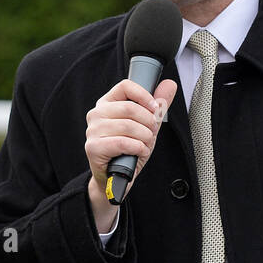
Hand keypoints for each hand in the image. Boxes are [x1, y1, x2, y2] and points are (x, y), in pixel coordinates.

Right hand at [85, 77, 176, 231]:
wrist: (116, 178)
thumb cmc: (129, 150)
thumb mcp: (147, 126)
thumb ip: (157, 106)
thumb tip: (169, 85)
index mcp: (107, 104)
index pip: (125, 86)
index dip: (144, 96)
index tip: (154, 108)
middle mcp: (96, 114)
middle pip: (129, 108)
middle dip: (148, 122)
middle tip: (151, 133)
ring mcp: (93, 131)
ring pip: (128, 126)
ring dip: (144, 138)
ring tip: (144, 145)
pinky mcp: (93, 148)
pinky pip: (123, 142)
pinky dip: (137, 148)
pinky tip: (137, 152)